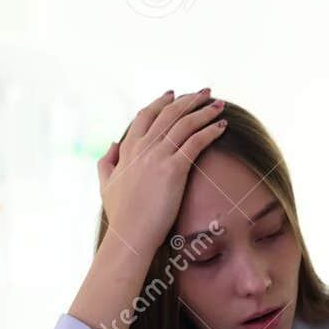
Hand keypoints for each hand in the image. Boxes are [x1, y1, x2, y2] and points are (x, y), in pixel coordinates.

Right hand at [97, 89, 227, 257]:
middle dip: (188, 100)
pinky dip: (210, 130)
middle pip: (168, 114)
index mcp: (127, 150)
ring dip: (204, 110)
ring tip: (218, 104)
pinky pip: (195, 142)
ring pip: (184, 124)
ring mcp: (157, 157)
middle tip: (204, 92)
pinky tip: (222, 125)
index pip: (145, 116)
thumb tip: (111, 144)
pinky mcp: (173, 169)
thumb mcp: (106, 186)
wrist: (128, 237)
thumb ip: (107, 163)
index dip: (160, 103)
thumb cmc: (120, 217)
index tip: (173, 94)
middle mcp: (142, 148)